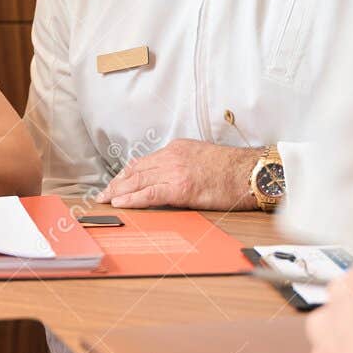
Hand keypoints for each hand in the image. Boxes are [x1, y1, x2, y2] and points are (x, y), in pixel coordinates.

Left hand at [98, 140, 260, 209]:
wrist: (250, 172)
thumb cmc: (232, 170)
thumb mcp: (200, 158)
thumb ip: (181, 164)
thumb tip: (166, 177)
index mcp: (176, 149)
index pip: (143, 162)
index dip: (125, 174)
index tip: (114, 183)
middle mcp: (172, 157)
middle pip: (136, 170)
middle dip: (116, 183)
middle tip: (102, 194)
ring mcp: (175, 171)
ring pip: (138, 181)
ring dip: (118, 191)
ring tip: (105, 200)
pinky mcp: (181, 187)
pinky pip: (150, 194)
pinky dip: (133, 199)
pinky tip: (120, 203)